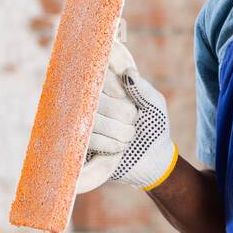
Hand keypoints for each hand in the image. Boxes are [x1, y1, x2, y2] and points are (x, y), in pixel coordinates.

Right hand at [75, 38, 177, 192]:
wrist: (152, 159)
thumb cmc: (153, 125)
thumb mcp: (154, 104)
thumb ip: (142, 88)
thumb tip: (128, 73)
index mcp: (106, 85)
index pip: (97, 74)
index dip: (112, 85)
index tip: (125, 97)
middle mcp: (88, 101)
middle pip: (94, 97)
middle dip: (122, 111)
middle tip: (133, 120)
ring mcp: (80, 122)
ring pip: (92, 119)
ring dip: (119, 130)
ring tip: (129, 135)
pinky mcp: (79, 143)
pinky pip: (88, 139)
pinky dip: (110, 144)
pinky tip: (120, 147)